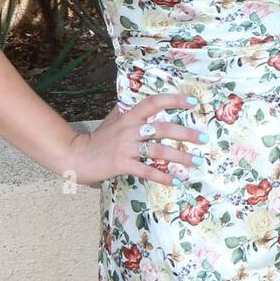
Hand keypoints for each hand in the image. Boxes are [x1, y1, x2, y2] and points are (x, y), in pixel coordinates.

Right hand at [65, 93, 208, 186]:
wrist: (75, 156)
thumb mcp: (112, 120)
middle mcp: (130, 129)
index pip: (154, 102)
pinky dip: (163, 176)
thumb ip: (127, 111)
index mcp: (129, 116)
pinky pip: (147, 170)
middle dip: (186, 134)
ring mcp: (126, 147)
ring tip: (196, 163)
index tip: (193, 101)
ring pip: (158, 150)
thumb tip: (141, 102)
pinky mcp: (122, 164)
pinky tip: (176, 180)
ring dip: (180, 157)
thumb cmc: (97, 139)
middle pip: (163, 128)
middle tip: (204, 138)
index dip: (174, 100)